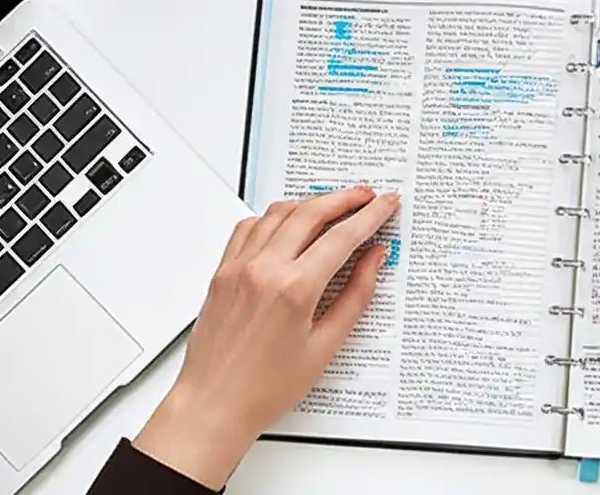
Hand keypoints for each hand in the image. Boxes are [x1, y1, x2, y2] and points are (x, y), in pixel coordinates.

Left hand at [132, 186, 399, 489]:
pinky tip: (286, 222)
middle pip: (311, 212)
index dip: (370, 215)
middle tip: (366, 195)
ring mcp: (239, 267)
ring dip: (310, 202)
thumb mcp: (325, 347)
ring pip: (279, 212)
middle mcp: (264, 269)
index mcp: (294, 289)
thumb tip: (374, 260)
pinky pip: (249, 227)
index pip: (342, 237)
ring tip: (333, 204)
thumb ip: (355, 296)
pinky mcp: (222, 271)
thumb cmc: (264, 387)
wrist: (213, 404)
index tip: (386, 203)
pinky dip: (274, 216)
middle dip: (345, 198)